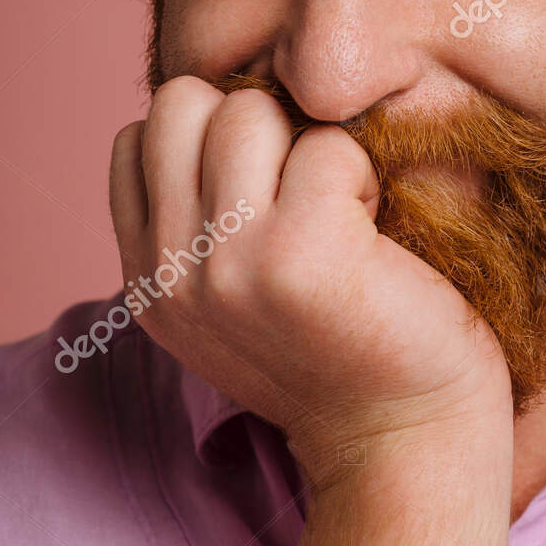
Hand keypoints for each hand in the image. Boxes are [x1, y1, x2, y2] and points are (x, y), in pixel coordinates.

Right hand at [109, 78, 511, 484]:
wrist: (408, 442)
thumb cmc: (345, 353)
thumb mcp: (237, 295)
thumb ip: (200, 221)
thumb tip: (215, 108)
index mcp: (148, 279)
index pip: (137, 138)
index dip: (210, 139)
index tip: (267, 194)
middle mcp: (170, 272)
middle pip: (181, 103)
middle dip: (253, 124)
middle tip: (307, 192)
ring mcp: (225, 262)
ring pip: (245, 110)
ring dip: (308, 145)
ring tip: (343, 212)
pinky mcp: (296, 255)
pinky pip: (326, 146)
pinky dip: (362, 173)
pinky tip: (376, 236)